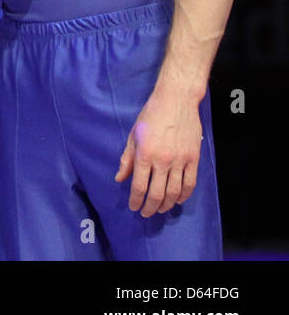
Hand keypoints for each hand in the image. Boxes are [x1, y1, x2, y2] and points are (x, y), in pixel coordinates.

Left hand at [115, 85, 203, 216]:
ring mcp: (180, 160)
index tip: (133, 207)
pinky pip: (190, 183)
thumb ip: (126, 159)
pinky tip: (178, 200)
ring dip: (167, 204)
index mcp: (144, 154)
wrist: (176, 101)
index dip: (136, 200)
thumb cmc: (151, 115)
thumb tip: (119, 179)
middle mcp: (162, 160)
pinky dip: (184, 195)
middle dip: (150, 207)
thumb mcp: (133, 135)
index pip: (139, 186)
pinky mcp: (194, 158)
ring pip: (175, 192)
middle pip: (157, 193)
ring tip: (160, 209)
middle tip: (146, 213)